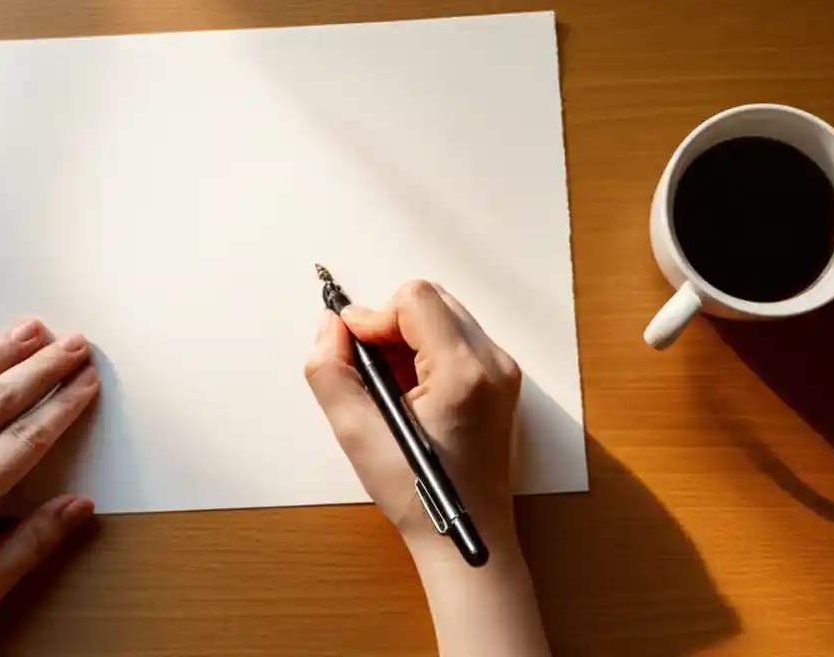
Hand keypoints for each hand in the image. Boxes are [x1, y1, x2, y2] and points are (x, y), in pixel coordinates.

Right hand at [305, 279, 521, 546]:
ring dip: (407, 337)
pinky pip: (457, 339)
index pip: (415, 299)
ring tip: (389, 385)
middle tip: (369, 367)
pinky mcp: (501, 381)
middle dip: (390, 324)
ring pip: (444, 316)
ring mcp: (502, 371)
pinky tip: (410, 391)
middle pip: (432, 300)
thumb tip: (331, 325)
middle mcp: (493, 362)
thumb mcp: (356, 433)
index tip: (352, 349)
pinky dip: (426, 351)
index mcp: (464, 372)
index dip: (373, 317)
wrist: (464, 534)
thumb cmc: (417, 494)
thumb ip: (331, 371)